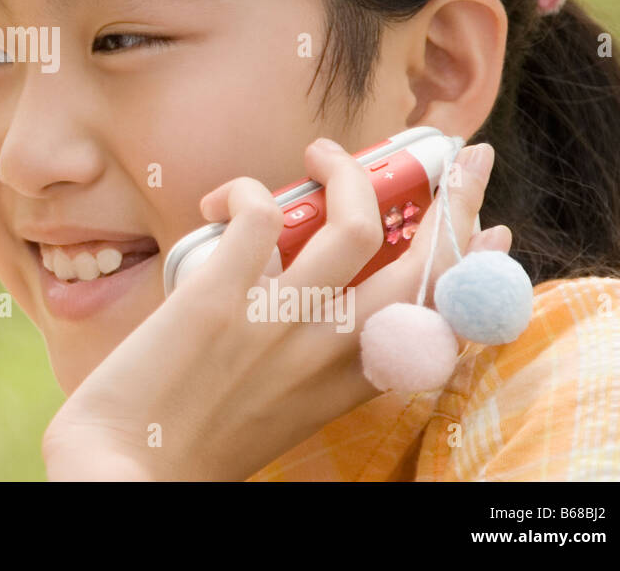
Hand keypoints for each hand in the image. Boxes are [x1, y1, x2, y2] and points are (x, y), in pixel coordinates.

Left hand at [41, 137, 507, 480]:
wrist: (125, 466)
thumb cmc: (193, 440)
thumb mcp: (284, 411)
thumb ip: (314, 364)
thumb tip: (322, 301)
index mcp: (351, 383)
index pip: (441, 317)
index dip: (474, 264)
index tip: (493, 227)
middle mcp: (330, 351)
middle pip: (423, 261)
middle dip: (454, 195)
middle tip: (447, 153)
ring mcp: (279, 320)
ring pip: (355, 220)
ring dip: (347, 169)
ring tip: (323, 153)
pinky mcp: (220, 294)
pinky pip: (261, 211)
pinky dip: (248, 189)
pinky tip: (224, 198)